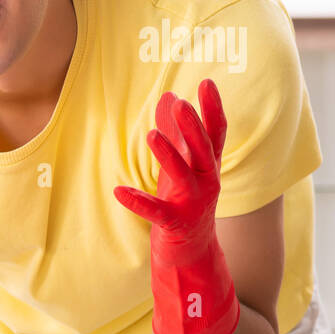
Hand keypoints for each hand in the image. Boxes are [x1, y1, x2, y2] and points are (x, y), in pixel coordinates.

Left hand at [114, 79, 226, 256]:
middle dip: (193, 128)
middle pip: (204, 151)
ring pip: (183, 177)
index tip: (207, 83)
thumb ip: (176, 132)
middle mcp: (207, 182)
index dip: (213, 108)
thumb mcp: (181, 164)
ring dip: (168, 156)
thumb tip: (170, 96)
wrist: (191, 250)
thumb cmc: (184, 199)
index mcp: (208, 165)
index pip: (216, 133)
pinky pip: (157, 211)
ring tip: (151, 135)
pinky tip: (118, 191)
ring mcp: (193, 203)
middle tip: (181, 104)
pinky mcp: (176, 224)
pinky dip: (138, 201)